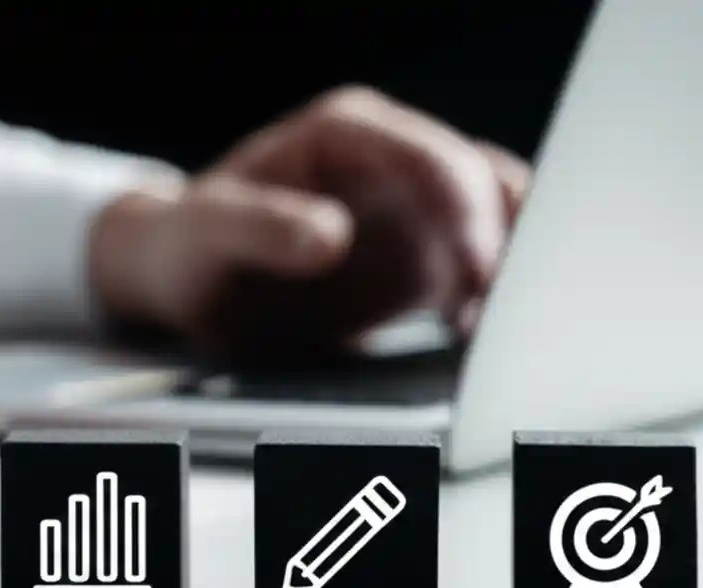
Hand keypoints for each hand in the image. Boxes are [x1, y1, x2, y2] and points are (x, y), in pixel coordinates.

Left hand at [89, 87, 528, 360]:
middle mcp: (390, 162)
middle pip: (479, 186)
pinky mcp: (420, 262)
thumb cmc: (192, 246)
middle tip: (509, 306)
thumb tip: (330, 237)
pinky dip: (492, 300)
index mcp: (346, 133)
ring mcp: (412, 211)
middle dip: (502, 242)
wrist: (190, 286)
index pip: (426, 156)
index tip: (476, 266)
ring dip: (512, 267)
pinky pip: (478, 272)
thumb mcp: (209, 233)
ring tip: (508, 325)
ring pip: (495, 223)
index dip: (461, 207)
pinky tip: (483, 338)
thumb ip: (262, 227)